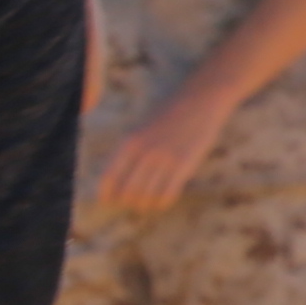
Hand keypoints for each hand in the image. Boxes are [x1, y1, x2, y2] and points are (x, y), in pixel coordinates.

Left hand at [95, 80, 233, 215]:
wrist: (200, 100)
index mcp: (129, 141)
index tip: (107, 202)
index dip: (106, 194)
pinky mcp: (184, 165)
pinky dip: (162, 202)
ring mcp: (165, 159)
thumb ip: (129, 151)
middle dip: (128, 202)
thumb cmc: (168, 114)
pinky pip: (167, 196)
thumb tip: (117, 182)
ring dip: (145, 204)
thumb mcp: (141, 128)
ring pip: (146, 197)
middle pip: (127, 192)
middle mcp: (144, 152)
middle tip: (132, 202)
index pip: (108, 177)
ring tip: (147, 202)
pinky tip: (163, 198)